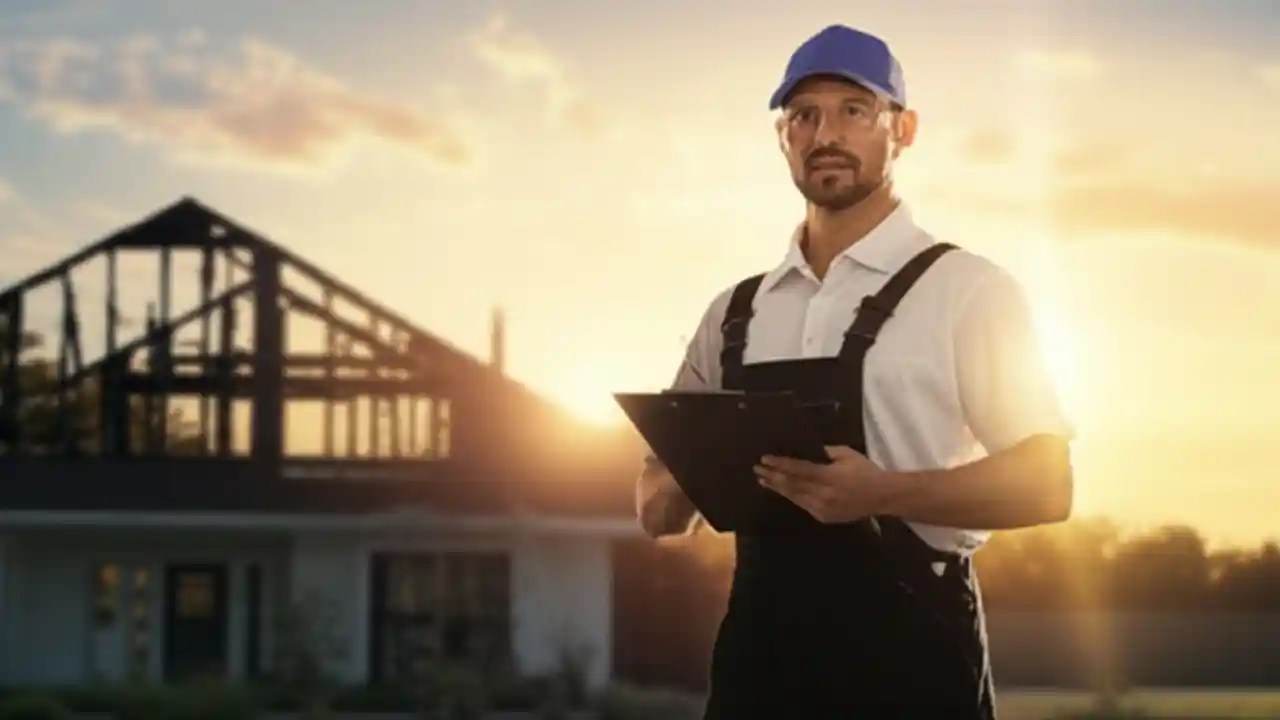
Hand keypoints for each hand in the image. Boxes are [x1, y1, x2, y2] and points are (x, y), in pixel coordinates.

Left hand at [755, 445, 892, 523]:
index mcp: (829, 476)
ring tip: (763, 481)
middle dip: (773, 477)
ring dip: (778, 489)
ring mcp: (823, 508)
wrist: (882, 497)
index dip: (780, 464)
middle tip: (757, 470)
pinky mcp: (824, 517)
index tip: (764, 459)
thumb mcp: (847, 454)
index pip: (798, 470)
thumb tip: (808, 450)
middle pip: (792, 485)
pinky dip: (792, 497)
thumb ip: (826, 451)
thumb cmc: (866, 471)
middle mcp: (823, 494)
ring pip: (794, 497)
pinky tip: (783, 492)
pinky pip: (803, 506)